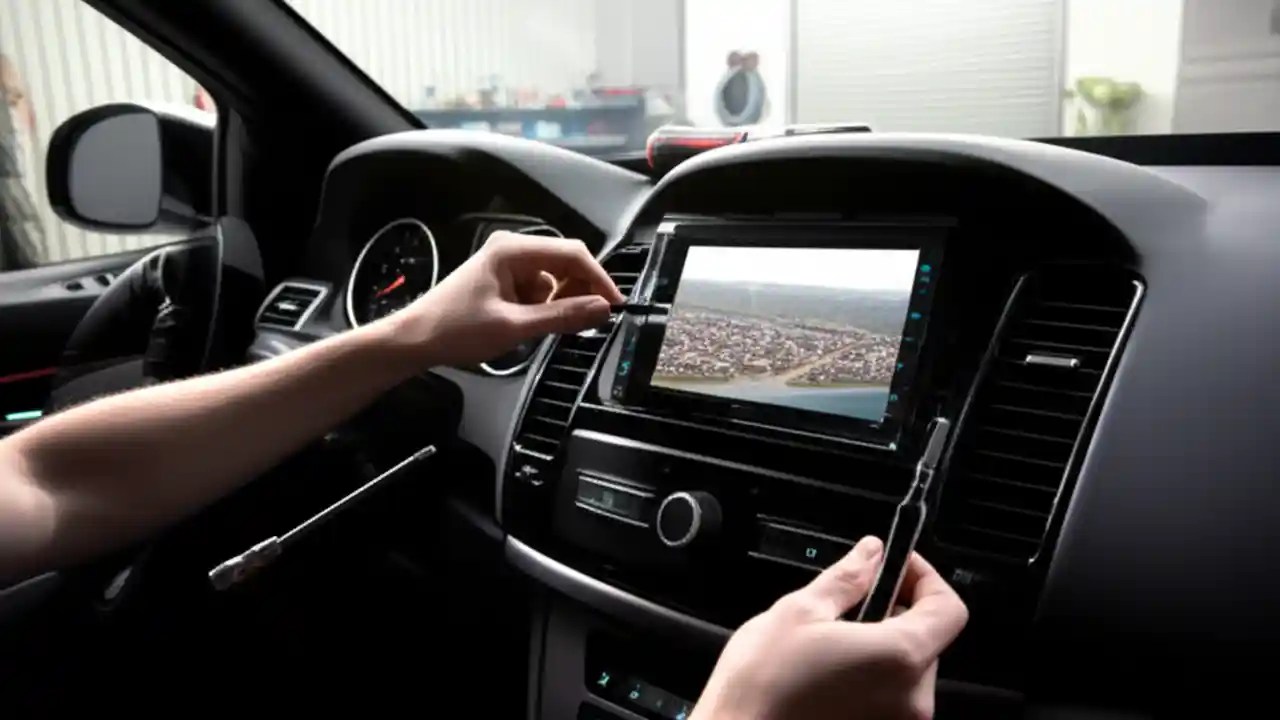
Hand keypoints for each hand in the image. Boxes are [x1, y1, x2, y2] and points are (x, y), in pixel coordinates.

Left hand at [380, 231, 624, 368]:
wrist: (416, 339)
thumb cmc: (457, 330)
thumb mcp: (514, 327)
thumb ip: (562, 317)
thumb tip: (603, 309)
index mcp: (513, 249)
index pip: (572, 254)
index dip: (599, 279)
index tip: (616, 306)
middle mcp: (512, 248)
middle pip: (566, 263)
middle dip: (580, 292)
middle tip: (588, 322)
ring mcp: (508, 264)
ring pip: (555, 279)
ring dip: (561, 302)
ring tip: (552, 328)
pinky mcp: (504, 280)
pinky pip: (540, 289)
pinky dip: (546, 306)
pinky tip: (535, 324)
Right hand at [691, 537, 967, 719]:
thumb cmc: (761, 685)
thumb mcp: (799, 612)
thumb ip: (846, 579)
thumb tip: (870, 554)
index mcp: (900, 658)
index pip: (949, 609)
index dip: (925, 578)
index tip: (895, 566)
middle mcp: (910, 700)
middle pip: (927, 640)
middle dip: (895, 612)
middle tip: (850, 601)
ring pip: (905, 671)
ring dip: (878, 647)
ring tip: (830, 642)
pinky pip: (887, 699)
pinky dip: (868, 679)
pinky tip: (828, 673)